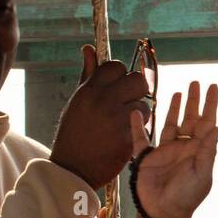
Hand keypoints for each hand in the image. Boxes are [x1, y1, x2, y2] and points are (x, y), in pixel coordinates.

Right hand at [50, 45, 151, 188]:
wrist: (72, 168)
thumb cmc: (75, 133)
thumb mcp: (78, 102)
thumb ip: (88, 75)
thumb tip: (89, 48)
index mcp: (89, 90)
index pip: (116, 66)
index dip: (121, 75)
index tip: (117, 87)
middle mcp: (104, 100)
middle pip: (138, 80)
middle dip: (137, 91)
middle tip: (129, 103)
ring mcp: (116, 118)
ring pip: (144, 104)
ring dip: (139, 113)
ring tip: (123, 124)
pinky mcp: (127, 137)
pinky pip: (145, 124)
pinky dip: (138, 129)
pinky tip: (125, 136)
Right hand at [129, 79, 217, 217]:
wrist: (163, 213)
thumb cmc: (186, 196)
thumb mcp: (202, 173)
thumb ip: (208, 150)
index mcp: (199, 151)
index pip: (207, 122)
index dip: (210, 104)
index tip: (213, 87)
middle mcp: (183, 148)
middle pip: (190, 118)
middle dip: (194, 101)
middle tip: (196, 82)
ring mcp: (165, 152)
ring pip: (170, 124)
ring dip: (174, 108)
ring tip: (178, 91)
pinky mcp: (147, 158)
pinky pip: (141, 139)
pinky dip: (137, 126)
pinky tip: (136, 112)